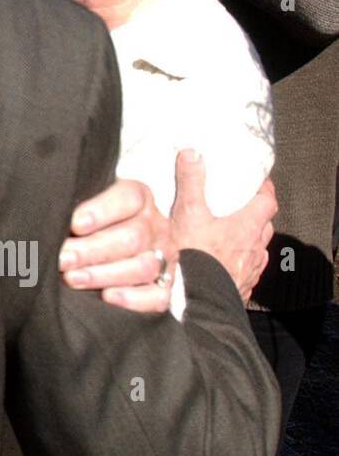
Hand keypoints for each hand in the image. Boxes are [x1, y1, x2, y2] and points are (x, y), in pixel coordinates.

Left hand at [59, 178, 176, 312]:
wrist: (114, 242)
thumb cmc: (90, 221)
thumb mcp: (85, 205)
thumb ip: (74, 210)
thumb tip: (52, 220)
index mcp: (138, 198)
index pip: (128, 198)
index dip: (100, 211)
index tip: (74, 224)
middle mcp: (155, 225)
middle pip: (132, 237)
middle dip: (91, 250)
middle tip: (62, 258)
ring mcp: (164, 256)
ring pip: (142, 267)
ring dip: (103, 274)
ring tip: (72, 278)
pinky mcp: (166, 285)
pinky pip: (158, 297)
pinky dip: (133, 299)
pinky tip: (107, 297)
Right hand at [169, 149, 273, 302]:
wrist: (195, 301)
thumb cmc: (194, 258)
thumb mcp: (187, 214)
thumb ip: (191, 183)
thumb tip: (192, 154)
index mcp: (247, 227)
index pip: (268, 202)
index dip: (265, 190)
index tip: (258, 182)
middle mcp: (254, 249)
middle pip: (264, 225)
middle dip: (254, 214)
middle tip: (239, 205)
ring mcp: (249, 270)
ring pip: (256, 249)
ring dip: (247, 239)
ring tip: (228, 233)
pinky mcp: (241, 287)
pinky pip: (246, 270)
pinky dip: (239, 262)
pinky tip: (222, 261)